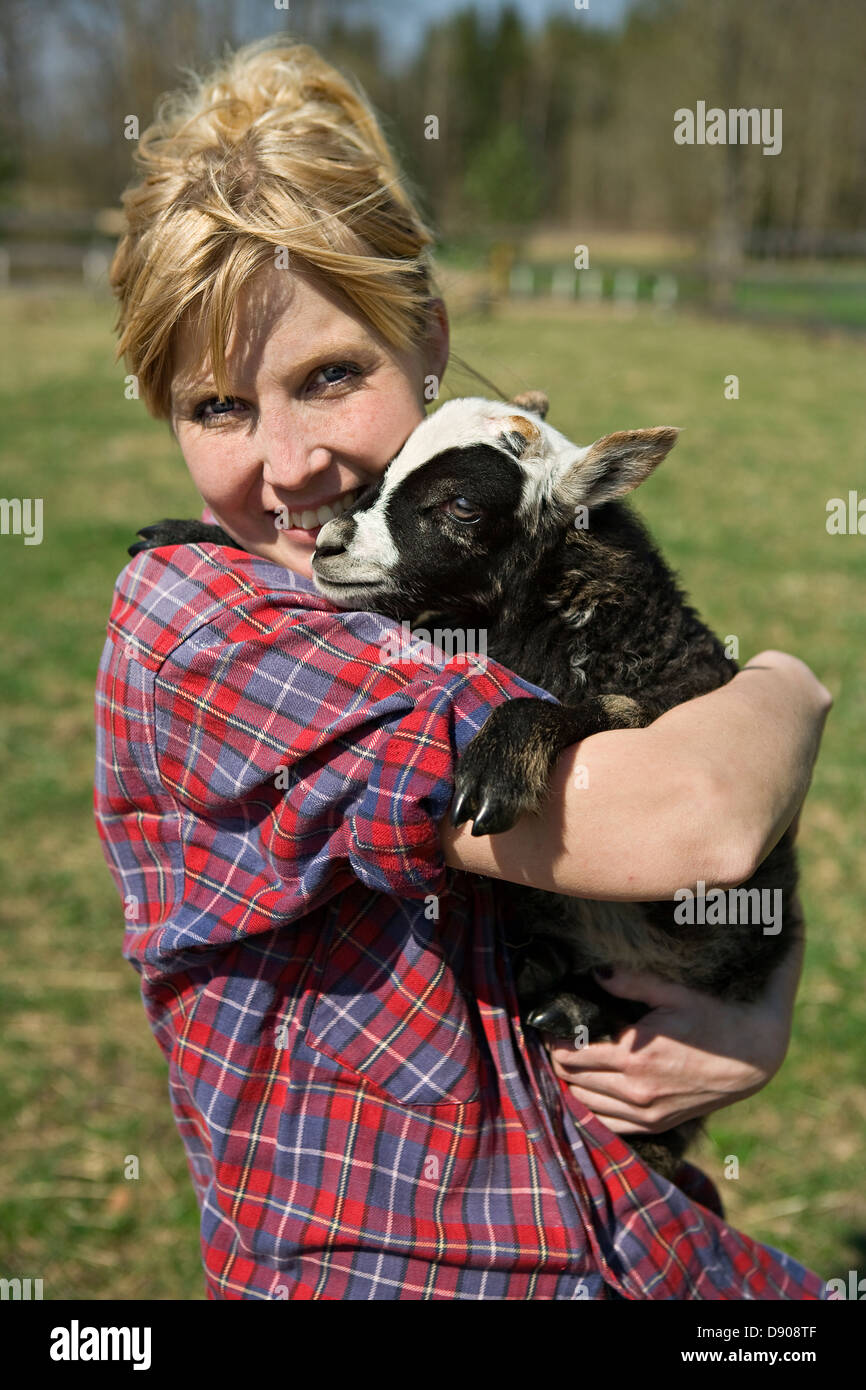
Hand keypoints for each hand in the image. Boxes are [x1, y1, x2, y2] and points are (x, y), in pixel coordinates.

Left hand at [545, 929, 804, 1135]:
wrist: (753, 1060)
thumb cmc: (714, 1019)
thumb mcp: (674, 993)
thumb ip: (630, 983)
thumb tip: (594, 972)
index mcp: (634, 1057)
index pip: (569, 1055)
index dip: (553, 1038)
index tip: (551, 1023)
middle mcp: (635, 1092)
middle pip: (569, 1080)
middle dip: (558, 1057)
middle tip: (559, 1037)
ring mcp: (645, 1113)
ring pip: (583, 1104)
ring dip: (572, 1083)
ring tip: (573, 1059)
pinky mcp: (655, 1125)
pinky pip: (606, 1125)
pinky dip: (591, 1108)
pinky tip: (591, 1087)